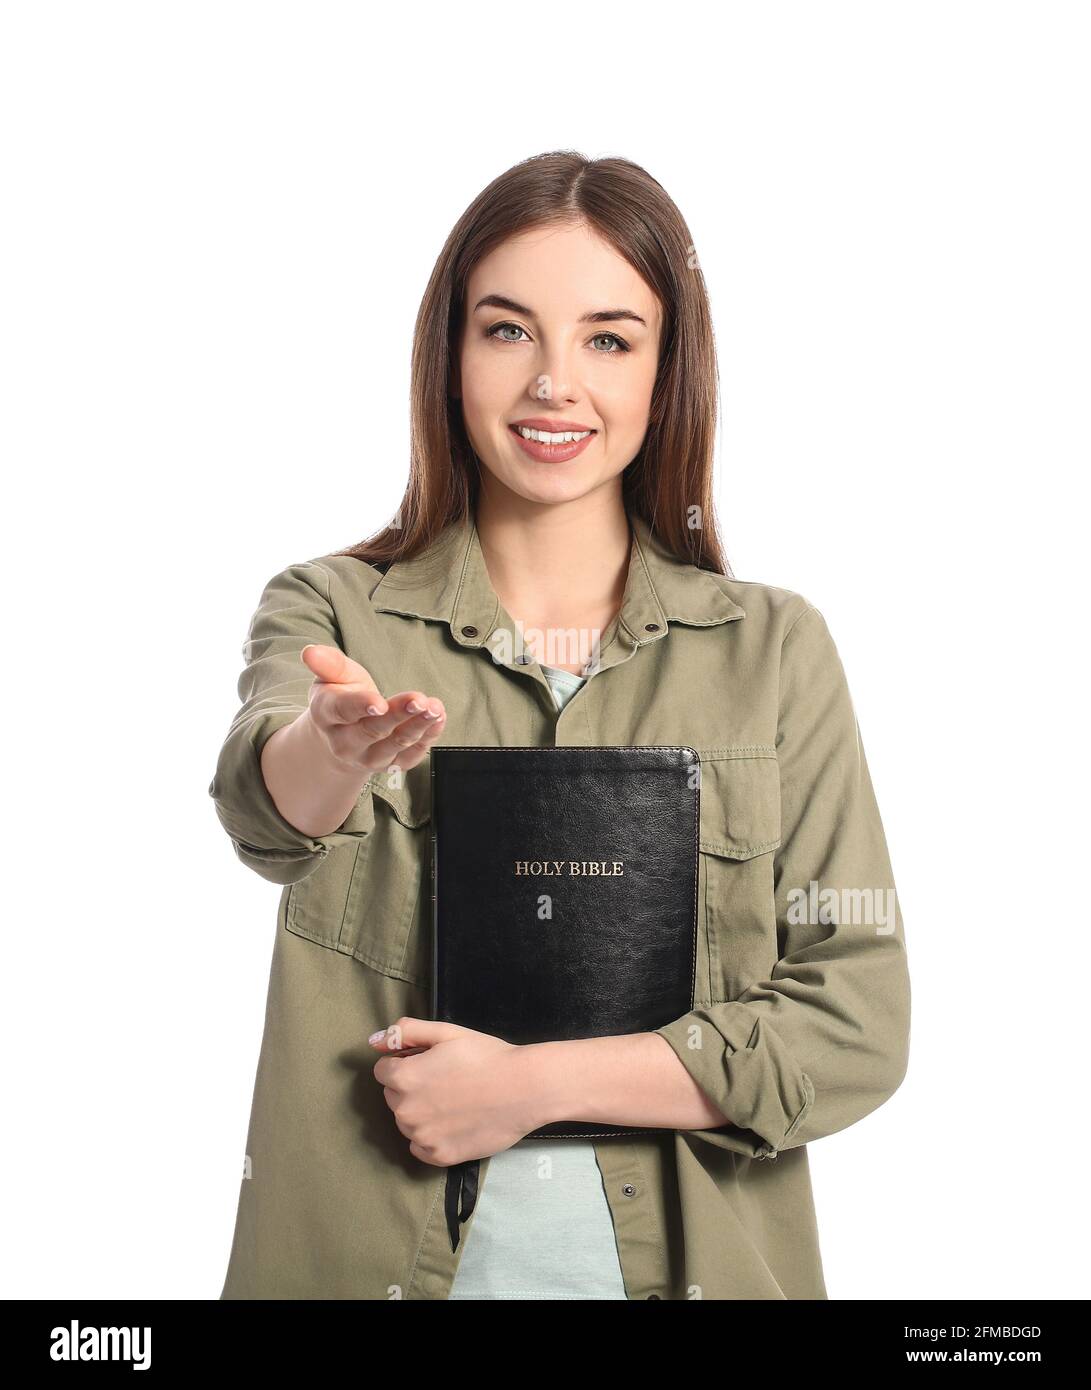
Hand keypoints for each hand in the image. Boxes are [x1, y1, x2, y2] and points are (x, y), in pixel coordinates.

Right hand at [299, 643, 445, 772]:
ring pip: (395, 744)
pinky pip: (411, 755)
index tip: (379, 702)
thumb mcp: (332, 677)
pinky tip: (439, 719)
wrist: (341, 736)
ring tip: (434, 708)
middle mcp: (345, 742)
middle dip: (397, 715)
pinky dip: (428, 739)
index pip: (342, 711)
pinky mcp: (391, 764)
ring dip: (418, 726)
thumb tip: (309, 652)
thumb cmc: (340, 696)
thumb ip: (327, 664)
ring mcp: (369, 757)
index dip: (360, 706)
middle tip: (419, 701)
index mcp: (327, 715)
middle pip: (373, 730)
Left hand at [370, 1018, 542, 1165]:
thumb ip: (406, 1032)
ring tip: (455, 1100)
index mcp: (404, 1078)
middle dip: (412, 1087)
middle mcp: (405, 1111)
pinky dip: (432, 1136)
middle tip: (447, 1080)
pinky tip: (455, 1122)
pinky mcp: (438, 1156)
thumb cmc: (486, 1056)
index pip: (383, 1071)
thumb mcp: (446, 1032)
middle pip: (394, 1096)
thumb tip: (373, 1040)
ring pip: (407, 1122)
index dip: (406, 1062)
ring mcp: (421, 1137)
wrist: (524, 1089)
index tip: (430, 1062)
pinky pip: (420, 1147)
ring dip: (422, 1112)